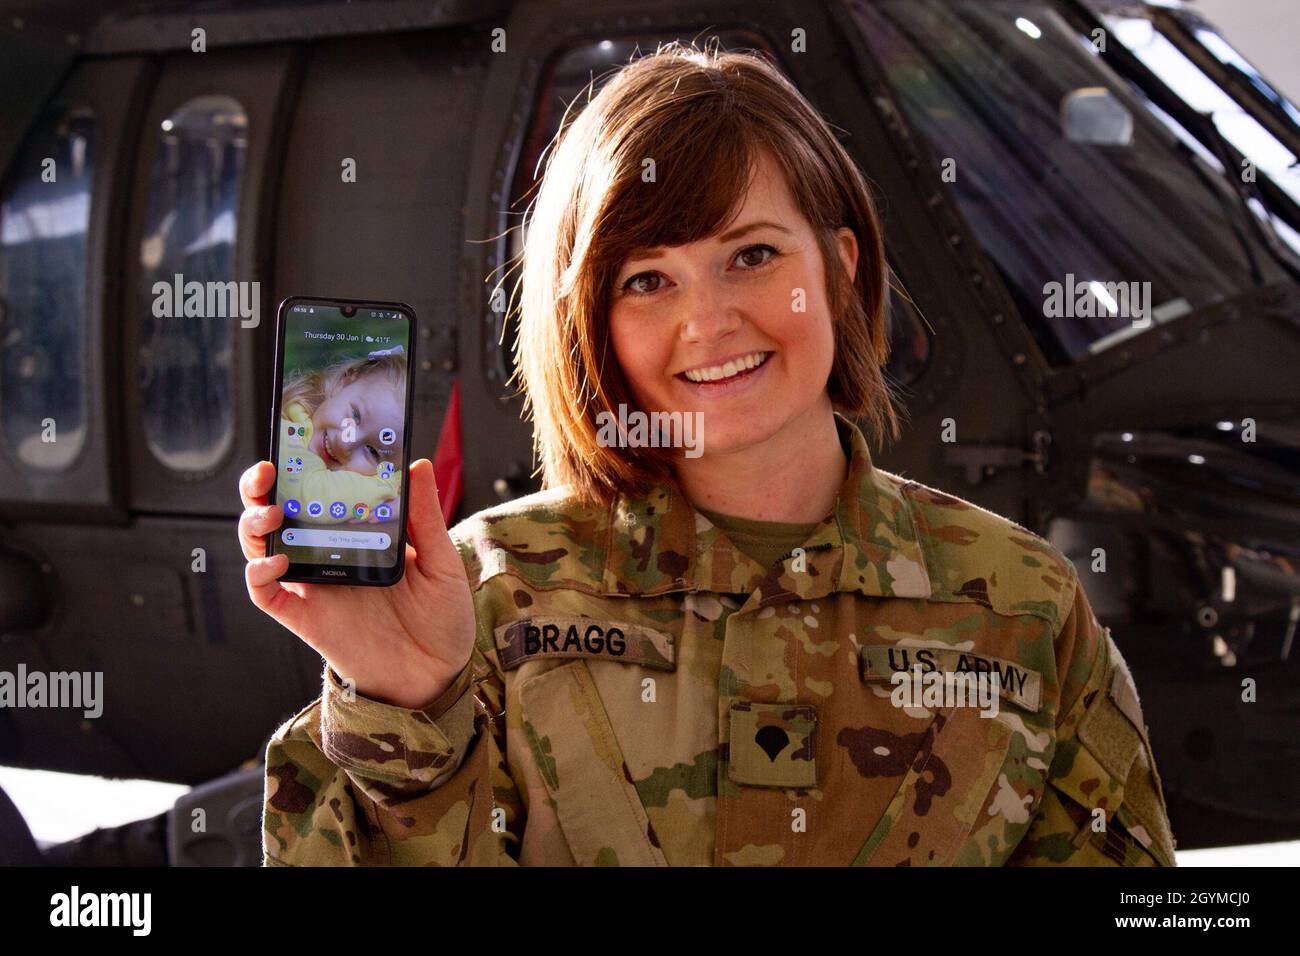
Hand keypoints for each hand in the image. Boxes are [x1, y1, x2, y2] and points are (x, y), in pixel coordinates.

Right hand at [238, 459, 474, 708]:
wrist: (438, 674)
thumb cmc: (441, 618)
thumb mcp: (441, 561)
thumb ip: (425, 516)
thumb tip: (418, 463)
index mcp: (358, 533)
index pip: (319, 493)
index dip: (301, 468)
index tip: (297, 441)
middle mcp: (328, 554)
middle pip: (277, 513)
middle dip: (260, 488)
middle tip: (269, 470)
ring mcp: (314, 585)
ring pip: (261, 547)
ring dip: (255, 525)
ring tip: (272, 512)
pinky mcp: (305, 617)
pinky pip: (266, 593)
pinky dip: (259, 574)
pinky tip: (274, 561)